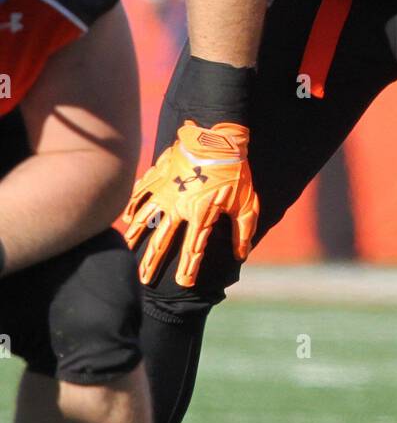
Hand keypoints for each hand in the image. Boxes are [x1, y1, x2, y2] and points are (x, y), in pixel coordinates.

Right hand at [122, 121, 258, 286]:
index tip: (183, 284)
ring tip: (127, 250)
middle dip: (152, 262)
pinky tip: (124, 216)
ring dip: (136, 236)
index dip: (187, 270)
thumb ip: (242, 231)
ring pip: (145, 218)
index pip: (192, 250)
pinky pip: (141, 193)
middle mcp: (179, 208)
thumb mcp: (247, 203)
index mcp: (200, 216)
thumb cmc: (235, 171)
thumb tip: (241, 254)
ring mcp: (166, 191)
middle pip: (161, 240)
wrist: (218, 138)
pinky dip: (132, 206)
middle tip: (143, 279)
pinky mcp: (160, 175)